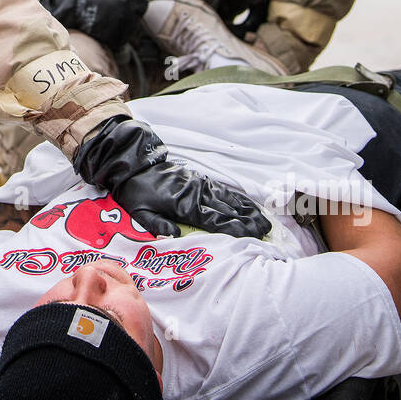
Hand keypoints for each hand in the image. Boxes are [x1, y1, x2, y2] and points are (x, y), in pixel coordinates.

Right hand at [38, 0, 159, 48]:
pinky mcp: (115, 39)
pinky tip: (106, 25)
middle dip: (129, 12)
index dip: (133, 1)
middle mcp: (129, 15)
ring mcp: (122, 28)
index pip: (143, 4)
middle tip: (113, 7)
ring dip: (124, 23)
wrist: (75, 4)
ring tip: (108, 15)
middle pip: (138, 16)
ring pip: (132, 28)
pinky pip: (123, 38)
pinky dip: (116, 33)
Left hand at [72, 116, 270, 238]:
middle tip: (266, 231)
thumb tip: (176, 235)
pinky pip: (221, 189)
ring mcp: (198, 185)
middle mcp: (195, 194)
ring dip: (246, 209)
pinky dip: (236, 197)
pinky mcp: (198, 179)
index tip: (252, 235)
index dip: (235, 228)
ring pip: (228, 198)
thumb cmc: (135, 191)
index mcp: (183, 205)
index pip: (214, 220)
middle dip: (248, 221)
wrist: (135, 164)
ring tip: (263, 219)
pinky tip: (246, 203)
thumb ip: (158, 225)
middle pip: (227, 210)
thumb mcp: (139, 213)